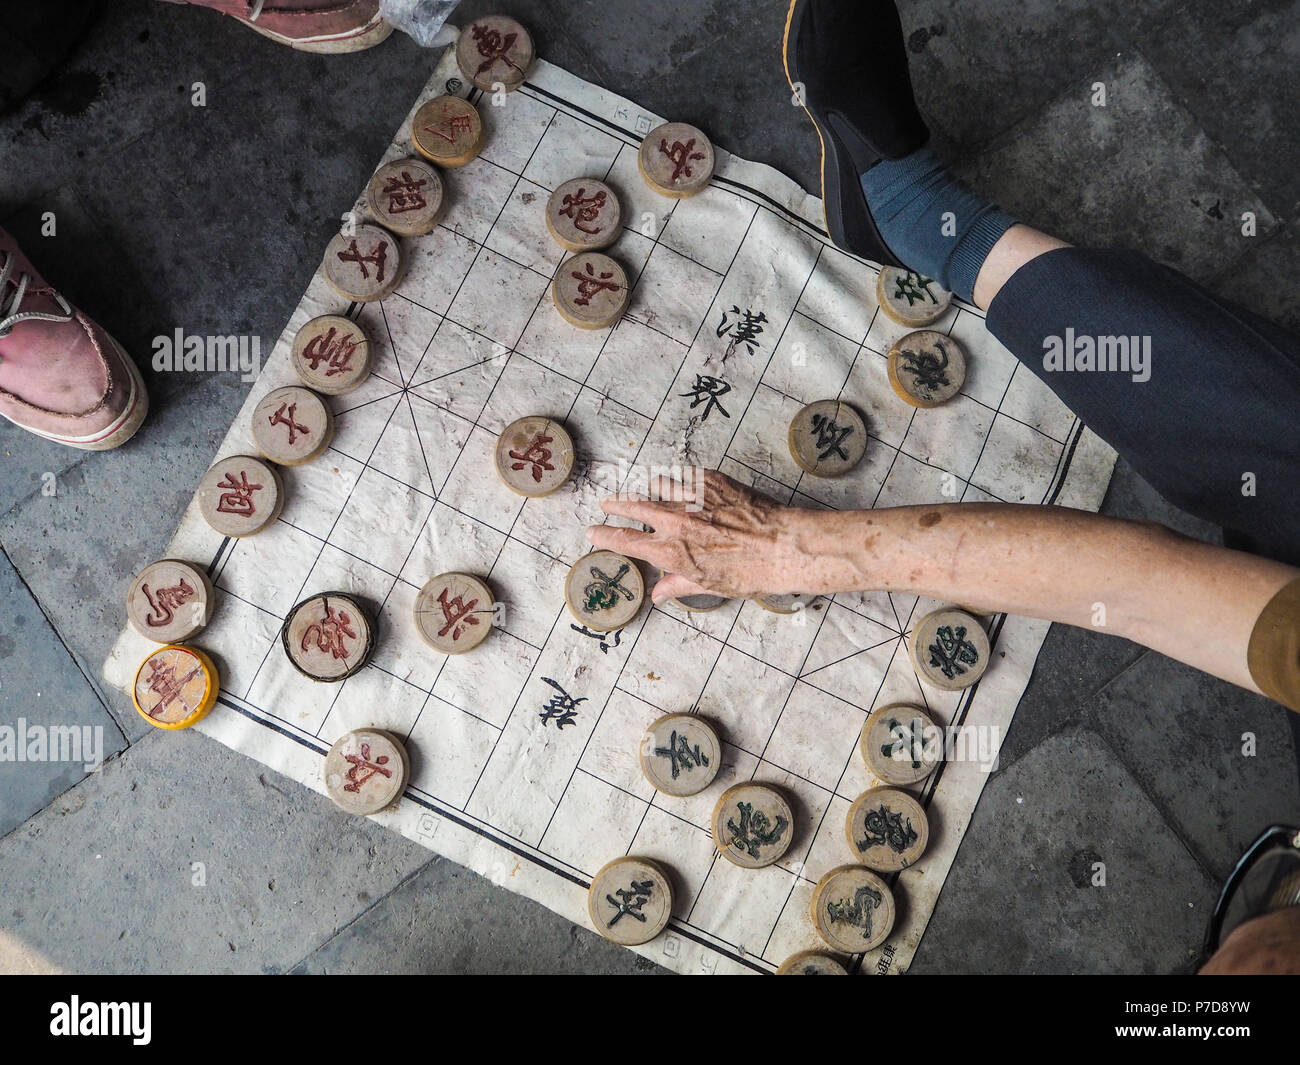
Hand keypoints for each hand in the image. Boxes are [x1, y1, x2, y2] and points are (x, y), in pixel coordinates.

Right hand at [585, 469, 807, 602]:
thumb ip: (678, 584)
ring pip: (658, 485)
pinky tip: (681, 484)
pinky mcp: (711, 481)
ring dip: (649, 490)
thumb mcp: (709, 586)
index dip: (605, 536)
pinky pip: (685, 477)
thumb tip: (658, 593)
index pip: (626, 541)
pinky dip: (678, 481)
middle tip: (607, 503)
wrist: (782, 545)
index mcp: (671, 551)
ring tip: (647, 491)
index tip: (592, 532)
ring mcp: (692, 498)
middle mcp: (675, 522)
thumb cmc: (749, 572)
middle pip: (633, 506)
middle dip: (616, 504)